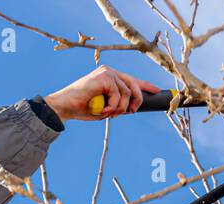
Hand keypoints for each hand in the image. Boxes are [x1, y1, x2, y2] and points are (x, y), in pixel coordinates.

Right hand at [45, 66, 160, 120]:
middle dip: (136, 100)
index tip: (157, 91)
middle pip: (133, 84)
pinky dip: (111, 106)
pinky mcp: (105, 77)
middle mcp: (109, 72)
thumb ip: (117, 104)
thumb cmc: (82, 108)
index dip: (145, 86)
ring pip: (126, 93)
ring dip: (118, 108)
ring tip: (106, 112)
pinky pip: (118, 95)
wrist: (65, 107)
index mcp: (109, 77)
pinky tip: (102, 109)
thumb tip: (131, 108)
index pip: (131, 80)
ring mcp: (107, 73)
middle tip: (130, 112)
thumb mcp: (105, 107)